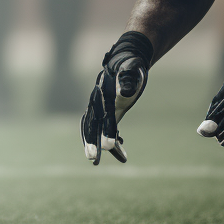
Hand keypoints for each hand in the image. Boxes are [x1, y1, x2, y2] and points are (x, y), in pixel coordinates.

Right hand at [82, 31, 152, 164]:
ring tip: (97, 163)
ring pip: (93, 128)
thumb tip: (125, 91)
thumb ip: (128, 78)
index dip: (106, 132)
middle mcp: (98, 102)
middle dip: (91, 143)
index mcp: (105, 95)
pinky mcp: (106, 109)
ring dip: (95, 144)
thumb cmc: (130, 65)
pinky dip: (109, 138)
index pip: (105, 117)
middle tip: (93, 160)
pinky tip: (120, 148)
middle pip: (91, 125)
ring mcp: (100, 106)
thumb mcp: (132, 69)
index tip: (108, 147)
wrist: (125, 59)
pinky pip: (103, 126)